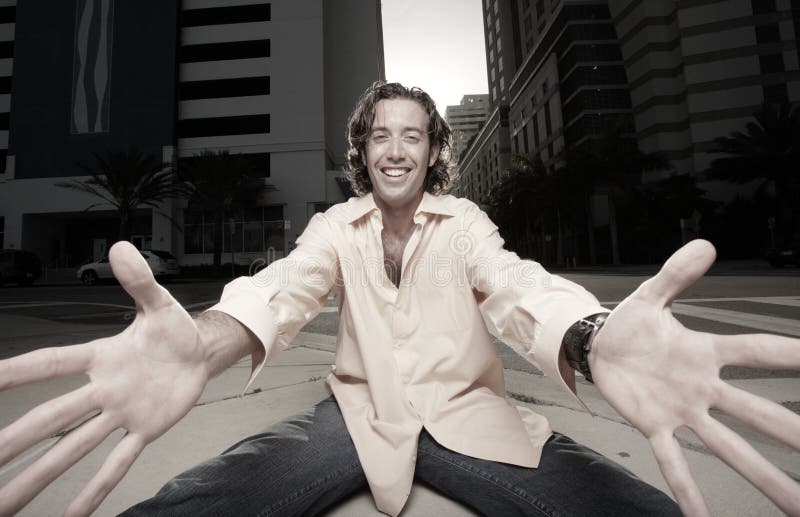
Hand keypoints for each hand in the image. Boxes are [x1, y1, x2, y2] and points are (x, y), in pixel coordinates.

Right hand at [0, 242, 210, 515]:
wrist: (199, 354)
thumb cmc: (172, 330)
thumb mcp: (159, 303)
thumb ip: (139, 281)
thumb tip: (122, 248)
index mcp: (101, 357)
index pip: (49, 364)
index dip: (14, 372)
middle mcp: (102, 391)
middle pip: (49, 420)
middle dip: (11, 444)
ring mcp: (120, 415)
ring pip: (72, 451)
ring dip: (39, 478)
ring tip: (7, 504)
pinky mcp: (143, 431)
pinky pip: (116, 465)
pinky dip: (95, 491)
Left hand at [589, 239, 799, 515]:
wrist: (599, 347)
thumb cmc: (632, 324)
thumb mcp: (653, 296)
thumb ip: (677, 274)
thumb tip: (707, 246)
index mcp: (705, 352)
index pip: (758, 352)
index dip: (792, 355)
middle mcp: (703, 387)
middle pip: (758, 412)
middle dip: (795, 433)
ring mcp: (683, 411)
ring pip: (728, 447)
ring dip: (762, 476)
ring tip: (794, 505)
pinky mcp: (655, 426)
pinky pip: (676, 462)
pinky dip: (689, 490)